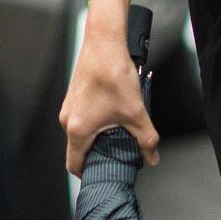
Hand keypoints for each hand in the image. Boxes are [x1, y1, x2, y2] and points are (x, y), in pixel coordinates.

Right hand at [60, 28, 159, 175]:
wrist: (104, 42)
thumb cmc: (113, 74)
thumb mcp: (135, 112)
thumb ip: (146, 139)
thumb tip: (152, 158)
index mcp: (78, 130)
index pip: (74, 165)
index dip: (87, 175)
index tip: (100, 177)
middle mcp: (68, 119)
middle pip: (78, 149)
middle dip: (96, 155)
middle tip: (115, 157)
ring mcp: (69, 106)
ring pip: (80, 132)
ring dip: (96, 137)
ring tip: (117, 135)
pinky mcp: (74, 95)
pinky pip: (81, 117)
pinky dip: (94, 122)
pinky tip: (112, 114)